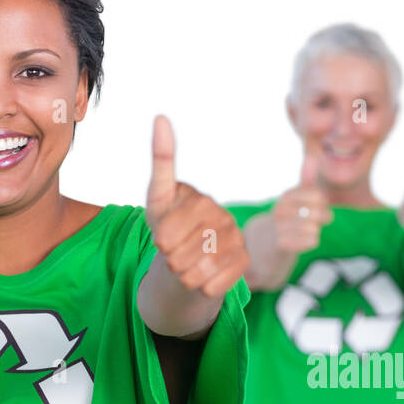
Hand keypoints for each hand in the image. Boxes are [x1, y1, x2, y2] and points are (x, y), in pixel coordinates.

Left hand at [145, 114, 248, 298]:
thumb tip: (161, 116)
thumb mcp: (159, 197)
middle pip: (180, 256)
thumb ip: (161, 161)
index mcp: (202, 201)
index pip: (166, 235)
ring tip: (187, 264)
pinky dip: (201, 286)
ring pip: (197, 273)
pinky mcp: (244, 262)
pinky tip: (203, 275)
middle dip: (171, 260)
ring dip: (184, 275)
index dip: (159, 242)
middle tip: (176, 252)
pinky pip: (213, 286)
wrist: (191, 253)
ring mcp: (237, 239)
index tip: (161, 237)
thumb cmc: (170, 223)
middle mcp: (224, 217)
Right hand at [269, 155, 332, 255]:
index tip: (318, 207)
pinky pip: (312, 241)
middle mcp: (281, 209)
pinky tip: (302, 241)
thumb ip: (306, 179)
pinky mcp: (281, 244)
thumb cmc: (286, 218)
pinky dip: (311, 242)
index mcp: (286, 196)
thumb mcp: (295, 197)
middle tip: (315, 221)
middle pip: (319, 213)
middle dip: (323, 218)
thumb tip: (314, 156)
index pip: (318, 196)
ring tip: (306, 231)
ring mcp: (279, 227)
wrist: (264, 242)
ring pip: (316, 228)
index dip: (323, 203)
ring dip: (315, 231)